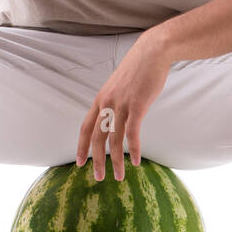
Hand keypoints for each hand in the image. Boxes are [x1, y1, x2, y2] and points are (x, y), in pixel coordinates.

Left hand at [75, 33, 171, 180]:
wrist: (152, 53)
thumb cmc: (138, 69)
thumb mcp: (119, 86)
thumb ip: (114, 101)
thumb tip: (114, 116)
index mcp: (100, 99)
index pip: (85, 127)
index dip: (81, 146)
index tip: (80, 162)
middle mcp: (106, 103)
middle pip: (97, 138)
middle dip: (96, 160)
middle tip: (98, 178)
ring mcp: (120, 105)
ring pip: (113, 140)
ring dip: (116, 161)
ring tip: (119, 177)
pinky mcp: (137, 106)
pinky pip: (132, 133)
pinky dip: (133, 149)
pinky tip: (135, 162)